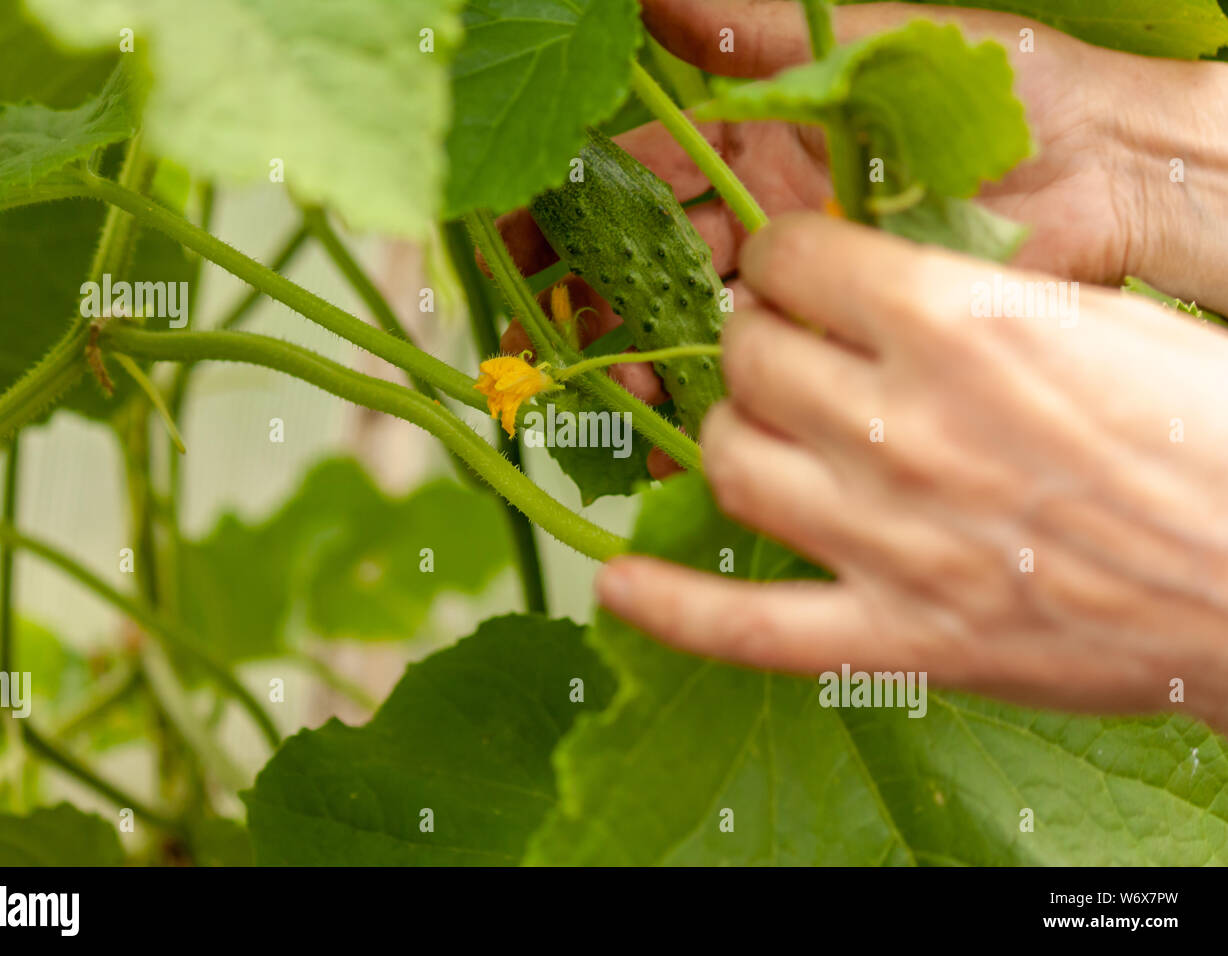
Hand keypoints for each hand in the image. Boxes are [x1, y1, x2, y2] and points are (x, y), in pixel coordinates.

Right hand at [495, 0, 1227, 476]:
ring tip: (603, 397)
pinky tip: (671, 434)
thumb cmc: (986, 85)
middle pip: (639, 261)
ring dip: (632, 359)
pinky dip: (705, 405)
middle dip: (581, 302)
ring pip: (683, 325)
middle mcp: (756, 212)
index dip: (562, 210)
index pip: (626, 175)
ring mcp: (794, 281)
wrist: (1100, 166)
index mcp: (747, 138)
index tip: (509, 247)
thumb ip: (738, 29)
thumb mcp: (851, 45)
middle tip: (537, 347)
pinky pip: (753, 377)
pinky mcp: (836, 337)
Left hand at [597, 212, 1227, 733]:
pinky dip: (671, 608)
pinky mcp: (903, 637)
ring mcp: (891, 541)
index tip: (793, 270)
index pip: (796, 262)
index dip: (784, 259)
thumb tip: (871, 295)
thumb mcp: (1092, 321)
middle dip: (754, 335)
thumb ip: (963, 305)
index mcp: (961, 327)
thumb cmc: (1210, 434)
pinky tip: (617, 585)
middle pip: (750, 357)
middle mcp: (905, 427)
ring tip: (755, 425)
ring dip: (726, 431)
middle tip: (779, 341)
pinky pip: (748, 628)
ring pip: (727, 463)